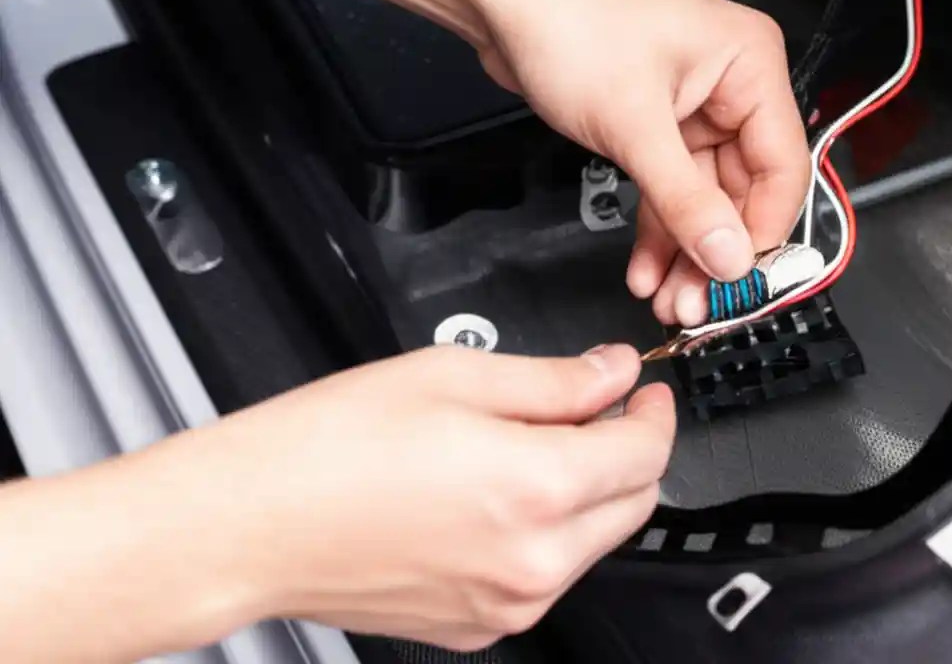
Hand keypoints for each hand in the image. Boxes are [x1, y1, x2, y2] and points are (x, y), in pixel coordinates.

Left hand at [198, 0, 809, 326]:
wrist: (503, 6)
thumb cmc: (569, 23)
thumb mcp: (634, 126)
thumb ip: (686, 200)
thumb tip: (728, 256)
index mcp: (750, 65)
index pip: (782, 166)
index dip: (762, 231)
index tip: (740, 281)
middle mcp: (730, 86)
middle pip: (743, 191)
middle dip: (715, 251)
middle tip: (698, 302)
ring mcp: (693, 109)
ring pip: (705, 199)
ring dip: (685, 251)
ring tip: (671, 297)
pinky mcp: (657, 127)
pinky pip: (671, 191)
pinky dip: (659, 231)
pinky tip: (648, 268)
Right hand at [226, 344, 672, 650]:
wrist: (249, 525)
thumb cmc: (327, 448)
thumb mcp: (454, 376)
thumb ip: (554, 380)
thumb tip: (610, 374)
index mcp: (538, 488)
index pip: (646, 453)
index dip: (653, 413)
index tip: (643, 392)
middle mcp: (534, 560)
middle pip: (633, 504)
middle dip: (626, 453)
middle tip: (587, 411)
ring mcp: (509, 602)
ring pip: (592, 542)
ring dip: (584, 495)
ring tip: (519, 450)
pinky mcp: (480, 626)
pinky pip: (543, 576)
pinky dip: (542, 535)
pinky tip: (489, 497)